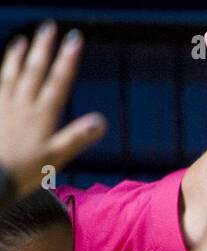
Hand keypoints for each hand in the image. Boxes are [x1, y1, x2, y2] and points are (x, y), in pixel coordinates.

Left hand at [0, 22, 104, 197]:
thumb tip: (101, 121)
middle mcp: (23, 105)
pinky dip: (3, 70)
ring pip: (12, 74)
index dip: (67, 60)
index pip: (58, 82)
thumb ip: (76, 138)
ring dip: (19, 55)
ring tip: (24, 39)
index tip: (74, 39)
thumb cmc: (23, 171)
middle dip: (44, 48)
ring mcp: (4, 106)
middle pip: (35, 71)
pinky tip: (4, 65)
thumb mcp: (55, 158)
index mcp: (42, 115)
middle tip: (49, 27)